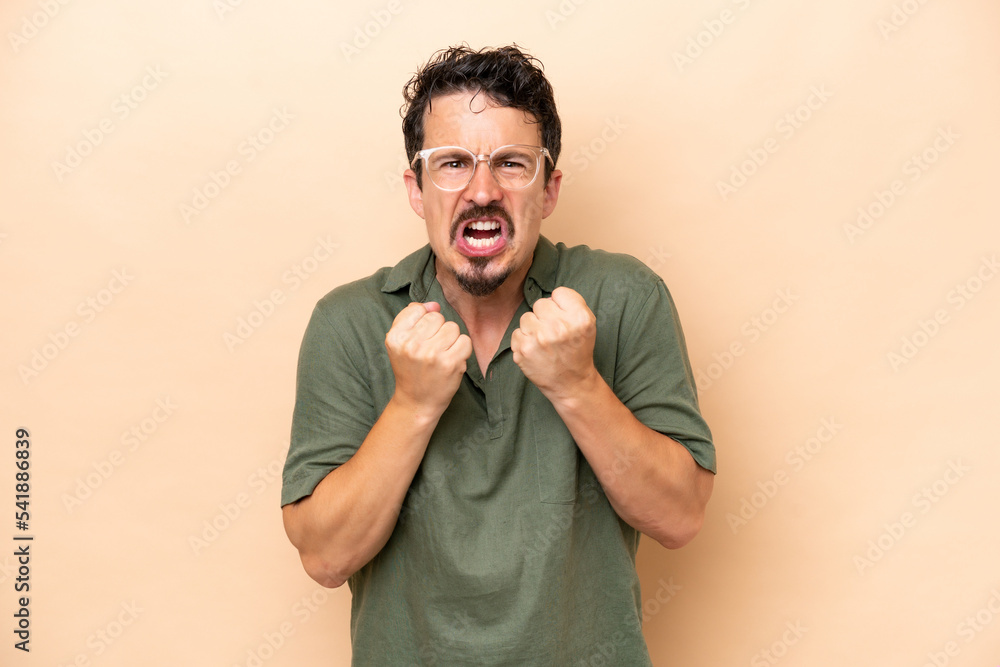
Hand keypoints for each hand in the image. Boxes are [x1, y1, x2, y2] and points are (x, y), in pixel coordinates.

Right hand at [385, 302, 471, 417]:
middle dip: (437, 331)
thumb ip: (412, 318)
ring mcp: (432, 354)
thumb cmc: (410, 369)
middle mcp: (411, 344)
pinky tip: (451, 360)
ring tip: (441, 355)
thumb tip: (434, 305)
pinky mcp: (450, 363)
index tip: (420, 338)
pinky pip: (465, 341)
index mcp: (395, 337)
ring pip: (452, 327)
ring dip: (451, 340)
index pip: (418, 309)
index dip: (422, 321)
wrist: (416, 402)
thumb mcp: (400, 343)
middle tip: (430, 350)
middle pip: (437, 317)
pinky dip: (462, 350)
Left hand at [511, 286, 597, 399]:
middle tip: (553, 332)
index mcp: (579, 318)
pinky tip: (535, 351)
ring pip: (526, 317)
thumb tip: (550, 297)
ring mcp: (539, 339)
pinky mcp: (523, 350)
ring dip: (533, 328)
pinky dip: (524, 341)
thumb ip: (572, 303)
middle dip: (545, 316)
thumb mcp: (588, 324)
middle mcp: (559, 326)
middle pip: (540, 303)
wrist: (571, 383)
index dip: (560, 305)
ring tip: (543, 342)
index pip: (559, 292)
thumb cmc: (578, 351)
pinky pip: (517, 332)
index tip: (563, 318)